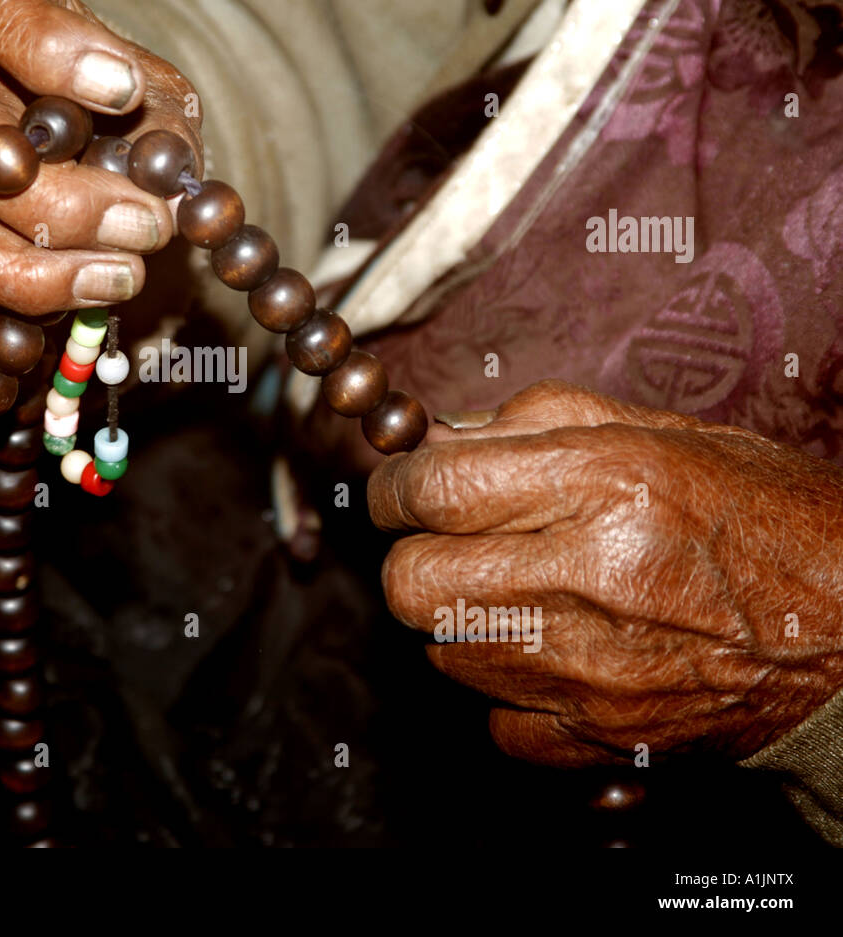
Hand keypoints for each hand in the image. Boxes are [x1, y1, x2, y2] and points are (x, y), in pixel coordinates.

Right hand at [0, 0, 201, 315]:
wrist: (28, 113)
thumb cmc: (89, 84)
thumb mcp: (140, 75)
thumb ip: (161, 117)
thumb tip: (171, 184)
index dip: (54, 51)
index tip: (125, 89)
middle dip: (67, 199)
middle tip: (146, 226)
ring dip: (45, 263)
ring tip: (124, 274)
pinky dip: (23, 290)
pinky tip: (84, 289)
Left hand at [367, 379, 842, 763]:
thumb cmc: (765, 518)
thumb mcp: (660, 433)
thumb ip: (536, 424)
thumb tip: (438, 437)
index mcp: (607, 484)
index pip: (435, 489)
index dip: (395, 487)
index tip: (398, 489)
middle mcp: (591, 578)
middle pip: (413, 582)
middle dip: (413, 555)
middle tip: (447, 541)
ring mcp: (594, 670)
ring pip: (443, 652)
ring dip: (457, 619)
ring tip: (516, 591)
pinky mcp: (603, 737)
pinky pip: (494, 720)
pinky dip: (503, 689)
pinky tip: (547, 653)